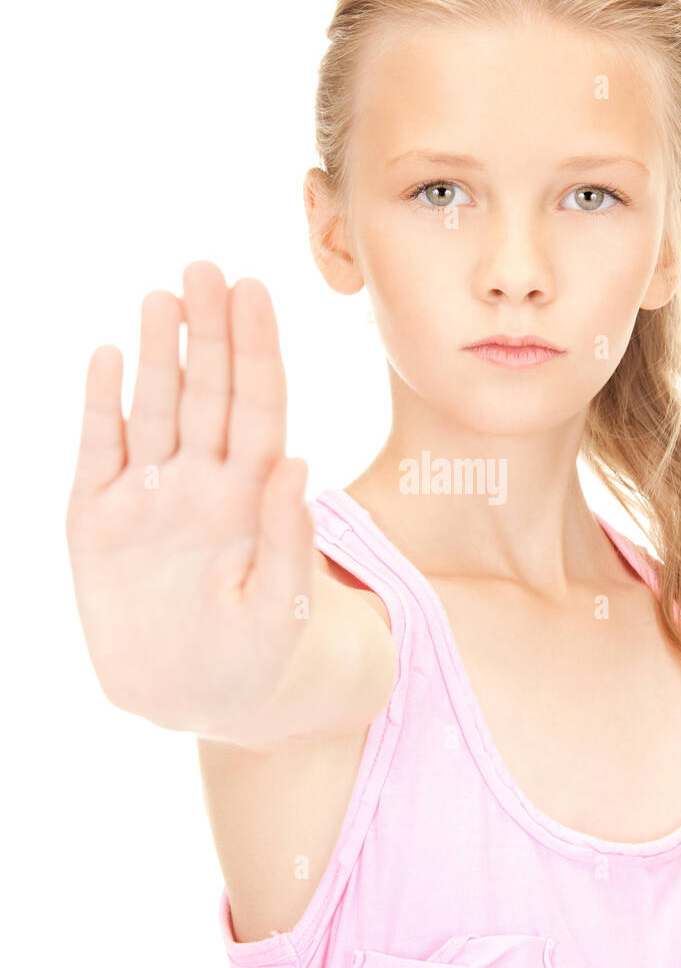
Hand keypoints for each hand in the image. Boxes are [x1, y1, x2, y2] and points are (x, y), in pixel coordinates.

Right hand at [65, 260, 315, 743]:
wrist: (191, 700)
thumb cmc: (255, 662)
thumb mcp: (282, 614)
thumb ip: (287, 542)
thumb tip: (295, 464)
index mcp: (252, 500)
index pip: (259, 407)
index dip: (257, 350)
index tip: (256, 292)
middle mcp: (202, 484)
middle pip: (209, 393)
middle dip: (208, 332)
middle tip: (206, 267)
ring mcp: (150, 497)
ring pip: (155, 409)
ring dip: (157, 354)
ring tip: (162, 297)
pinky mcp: (98, 520)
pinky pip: (99, 451)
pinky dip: (100, 406)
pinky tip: (105, 357)